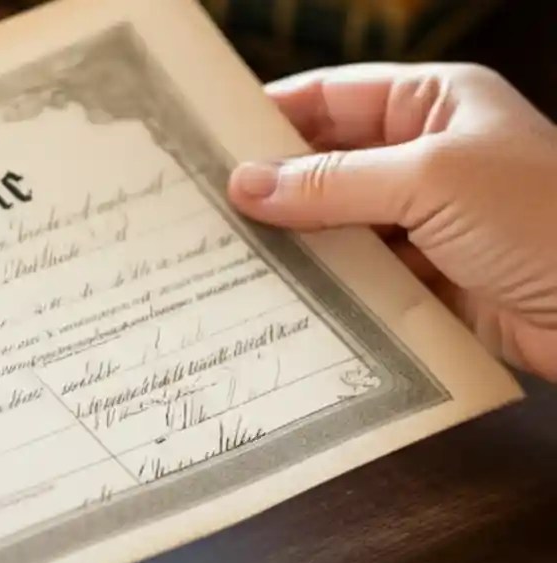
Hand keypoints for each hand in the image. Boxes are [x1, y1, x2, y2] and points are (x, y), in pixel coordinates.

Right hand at [227, 63, 556, 380]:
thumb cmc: (542, 218)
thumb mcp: (429, 181)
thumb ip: (332, 182)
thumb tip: (247, 183)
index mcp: (435, 104)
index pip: (333, 98)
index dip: (271, 116)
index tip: (208, 141)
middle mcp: (430, 156)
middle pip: (329, 165)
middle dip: (274, 188)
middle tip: (207, 210)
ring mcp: (431, 220)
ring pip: (341, 226)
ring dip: (297, 244)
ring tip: (231, 257)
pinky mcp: (433, 280)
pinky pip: (364, 278)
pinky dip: (329, 288)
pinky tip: (285, 297)